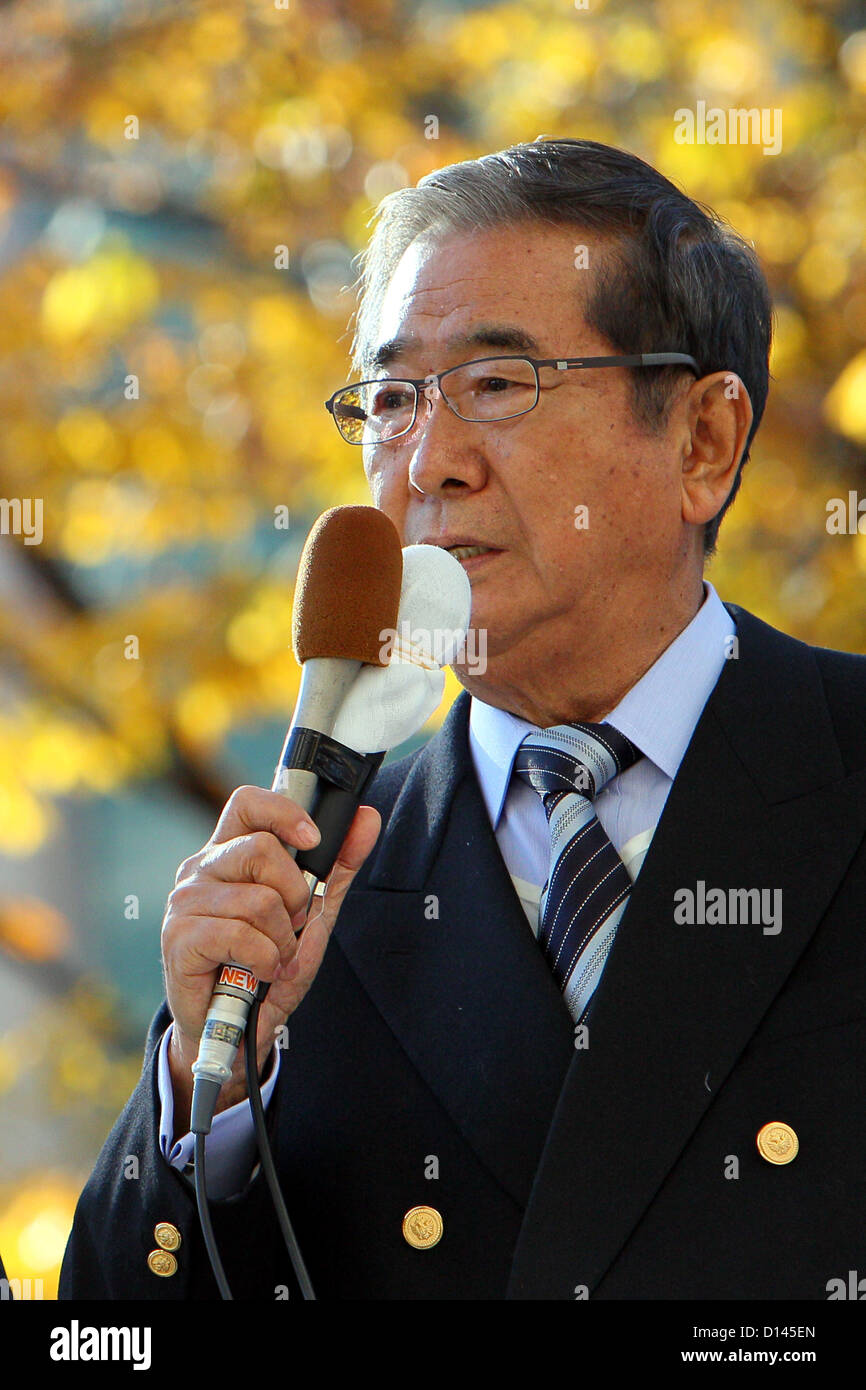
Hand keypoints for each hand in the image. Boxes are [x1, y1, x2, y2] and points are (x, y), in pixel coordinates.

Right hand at [161, 786, 380, 1131]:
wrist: (238, 1028)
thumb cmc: (268, 962)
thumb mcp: (314, 912)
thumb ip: (338, 865)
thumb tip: (368, 817)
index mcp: (229, 852)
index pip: (247, 802)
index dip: (284, 811)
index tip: (313, 838)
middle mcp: (201, 869)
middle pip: (262, 849)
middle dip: (295, 894)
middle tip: (292, 924)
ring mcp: (185, 903)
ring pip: (259, 900)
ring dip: (282, 939)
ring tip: (275, 956)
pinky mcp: (179, 939)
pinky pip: (240, 935)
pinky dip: (265, 959)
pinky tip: (259, 972)